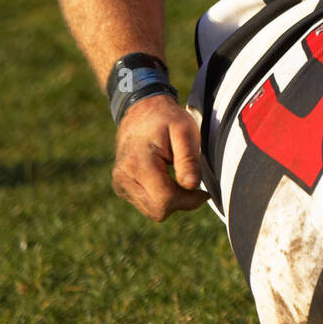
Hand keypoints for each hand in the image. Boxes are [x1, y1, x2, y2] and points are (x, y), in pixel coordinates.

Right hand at [112, 95, 206, 220]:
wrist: (141, 111)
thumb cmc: (166, 119)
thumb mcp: (184, 131)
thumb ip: (188, 159)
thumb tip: (192, 186)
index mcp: (137, 163)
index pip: (166, 200)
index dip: (189, 200)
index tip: (202, 191)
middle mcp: (123, 177)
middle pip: (159, 211)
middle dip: (180, 202)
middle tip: (190, 180)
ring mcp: (120, 184)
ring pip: (153, 212)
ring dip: (171, 200)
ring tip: (175, 175)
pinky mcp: (121, 188)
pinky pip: (147, 205)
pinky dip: (161, 198)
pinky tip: (165, 178)